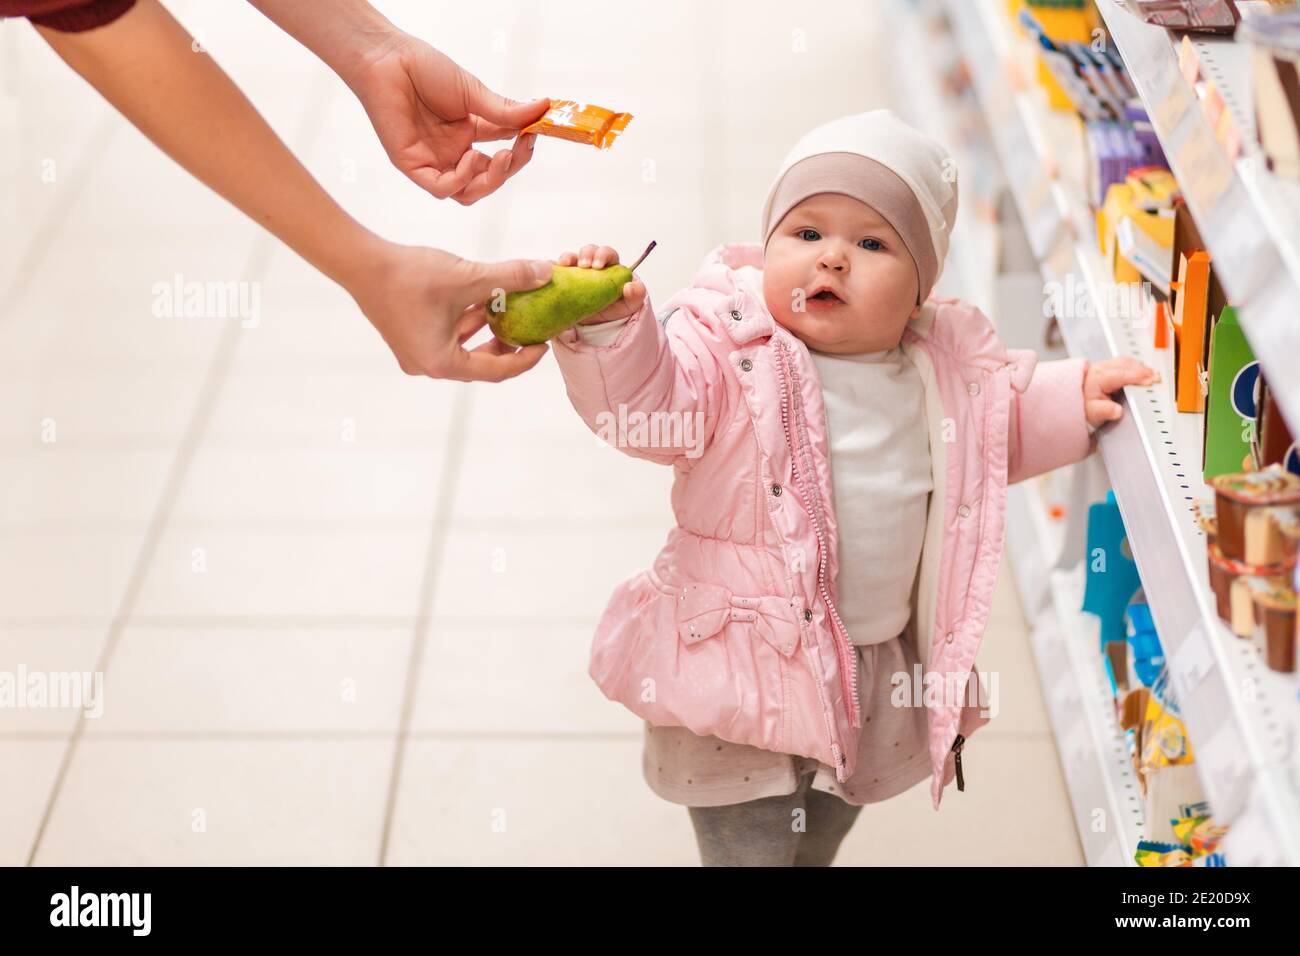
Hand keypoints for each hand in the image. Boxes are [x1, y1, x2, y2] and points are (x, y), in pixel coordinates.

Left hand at [349, 32, 548, 203]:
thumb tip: (544, 108)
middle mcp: (452, 153)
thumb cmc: (425, 70)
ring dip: (489, 181)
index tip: (535, 135)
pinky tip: (472, 158)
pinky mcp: (412, 166)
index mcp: (469, 135)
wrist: (389, 59)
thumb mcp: (473, 92)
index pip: (502, 154)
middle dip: (508, 171)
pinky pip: (441, 188)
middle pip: (487, 181)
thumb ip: (505, 110)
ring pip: (467, 192)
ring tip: (498, 158)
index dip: (521, 150)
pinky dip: (461, 180)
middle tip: (518, 152)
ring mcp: (433, 161)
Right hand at [351, 241, 553, 380]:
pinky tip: (482, 300)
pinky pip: (448, 336)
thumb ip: (510, 277)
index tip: (543, 343)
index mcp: (442, 363)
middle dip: (507, 345)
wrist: (362, 263)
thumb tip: (545, 272)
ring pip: (464, 348)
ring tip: (510, 310)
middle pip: (480, 364)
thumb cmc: (411, 275)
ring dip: (487, 330)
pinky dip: (467, 322)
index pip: (496, 371)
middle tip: (530, 329)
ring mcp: (416, 353)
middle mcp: (428, 365)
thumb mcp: (468, 277)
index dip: (525, 358)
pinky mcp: (410, 337)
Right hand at [557, 245, 647, 324]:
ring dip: (567, 258)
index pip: (606, 253)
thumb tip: (631, 286)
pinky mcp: (563, 280)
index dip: (602, 255)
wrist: (601, 324)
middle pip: (587, 251)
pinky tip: (548, 273)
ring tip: (564, 265)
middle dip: (585, 254)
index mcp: (609, 266)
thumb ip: (636, 294)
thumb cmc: (616, 308)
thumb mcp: (630, 304)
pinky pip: (555, 271)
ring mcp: (576, 272)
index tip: (598, 266)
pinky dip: (551, 269)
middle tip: (584, 265)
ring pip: (570, 258)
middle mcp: (592, 266)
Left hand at [1083, 357, 1160, 429]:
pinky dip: (1139, 367)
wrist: (1077, 401)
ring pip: (1127, 361)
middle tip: (1157, 379)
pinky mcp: (1112, 366)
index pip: (1119, 375)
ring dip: (1142, 368)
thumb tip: (1117, 411)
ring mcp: (1107, 366)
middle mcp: (1102, 369)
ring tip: (1155, 377)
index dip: (1137, 377)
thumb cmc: (1086, 407)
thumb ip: (1105, 411)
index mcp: (1097, 378)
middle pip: (1126, 365)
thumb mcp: (1093, 413)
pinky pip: (1127, 363)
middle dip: (1143, 371)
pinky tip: (1148, 374)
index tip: (1150, 381)